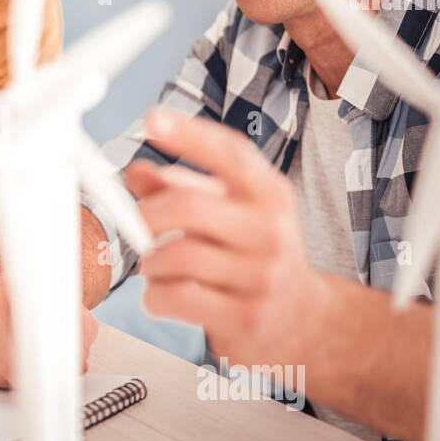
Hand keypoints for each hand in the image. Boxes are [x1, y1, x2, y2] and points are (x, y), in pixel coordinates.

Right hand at [0, 273, 99, 388]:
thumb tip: (75, 366)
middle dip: (20, 376)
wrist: (26, 293)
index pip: (21, 339)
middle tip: (35, 370)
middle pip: (0, 363)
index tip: (42, 379)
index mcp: (16, 286)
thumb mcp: (76, 321)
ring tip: (18, 359)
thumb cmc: (50, 311)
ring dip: (4, 376)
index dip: (34, 368)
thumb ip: (79, 341)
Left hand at [127, 109, 325, 364]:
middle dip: (146, 216)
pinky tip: (163, 294)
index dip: (188, 134)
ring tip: (155, 266)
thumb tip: (136, 171)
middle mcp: (271, 230)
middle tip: (138, 227)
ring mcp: (262, 276)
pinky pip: (177, 297)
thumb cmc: (257, 256)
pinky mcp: (246, 317)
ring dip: (150, 262)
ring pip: (176, 256)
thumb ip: (182, 188)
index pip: (230, 153)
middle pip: (187, 207)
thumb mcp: (232, 213)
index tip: (152, 120)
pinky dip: (155, 296)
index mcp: (269, 193)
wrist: (303, 319)